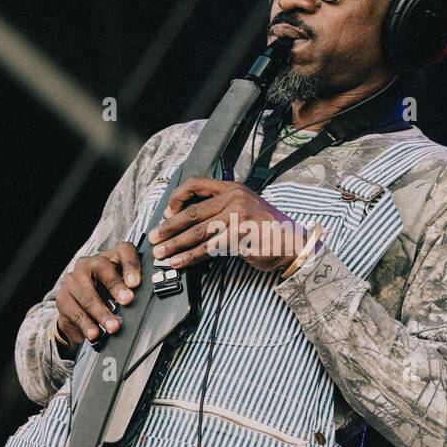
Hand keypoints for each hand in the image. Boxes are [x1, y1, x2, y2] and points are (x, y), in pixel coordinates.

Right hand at [55, 240, 140, 349]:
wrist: (78, 309)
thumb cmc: (106, 295)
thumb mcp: (121, 290)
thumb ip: (131, 290)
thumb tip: (146, 302)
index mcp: (109, 257)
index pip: (124, 251)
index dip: (131, 265)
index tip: (136, 283)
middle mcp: (89, 263)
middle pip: (102, 268)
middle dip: (115, 286)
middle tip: (127, 301)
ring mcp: (73, 279)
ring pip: (87, 294)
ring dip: (102, 312)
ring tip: (112, 326)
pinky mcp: (63, 297)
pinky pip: (75, 311)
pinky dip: (86, 324)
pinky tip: (94, 333)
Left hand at [147, 176, 313, 273]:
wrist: (293, 244)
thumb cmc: (267, 230)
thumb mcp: (246, 208)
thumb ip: (222, 208)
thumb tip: (189, 221)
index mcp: (232, 188)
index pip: (196, 184)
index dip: (177, 197)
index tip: (167, 211)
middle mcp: (234, 199)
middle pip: (192, 212)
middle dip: (168, 227)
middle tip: (154, 237)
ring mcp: (237, 216)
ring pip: (197, 232)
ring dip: (175, 244)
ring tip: (161, 253)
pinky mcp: (239, 236)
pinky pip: (208, 248)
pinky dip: (190, 257)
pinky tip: (179, 262)